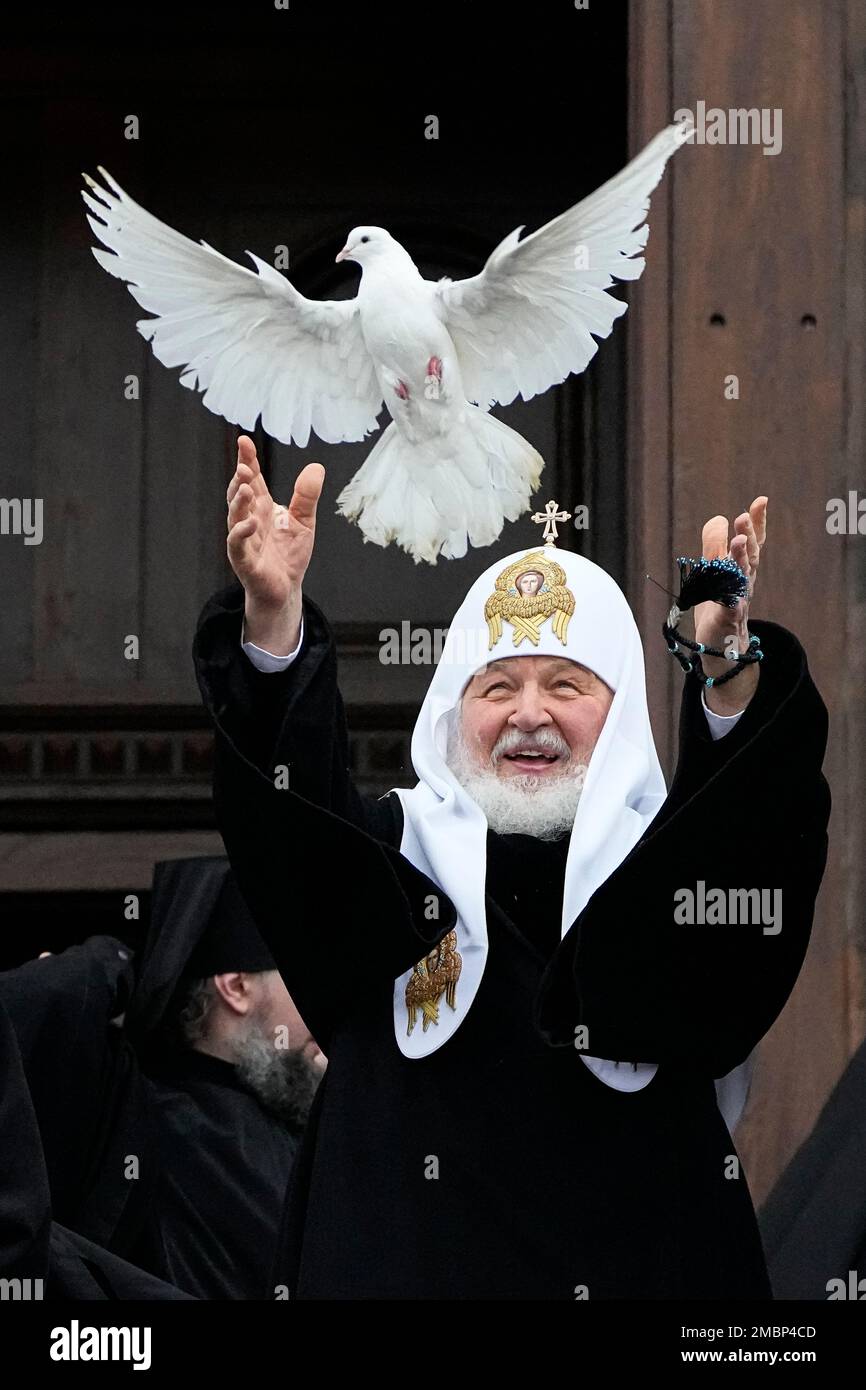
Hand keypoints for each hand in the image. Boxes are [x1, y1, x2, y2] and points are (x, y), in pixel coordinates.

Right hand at [226, 436, 324, 653]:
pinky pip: (237, 544)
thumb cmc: (290, 554)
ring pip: (234, 516)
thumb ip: (307, 496)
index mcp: (262, 507)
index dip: (247, 460)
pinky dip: (241, 532)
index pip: (252, 479)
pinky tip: (251, 523)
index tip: (244, 441)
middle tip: (244, 466)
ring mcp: (244, 539)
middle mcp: (249, 519)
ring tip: (247, 489)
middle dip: (239, 479)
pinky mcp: (244, 561)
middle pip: (239, 494)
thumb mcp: (304, 521)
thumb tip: (316, 467)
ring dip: (239, 502)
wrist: (286, 588)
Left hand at [693, 496, 767, 714]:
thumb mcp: (714, 573)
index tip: (761, 501)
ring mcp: (737, 602)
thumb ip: (714, 547)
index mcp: (741, 570)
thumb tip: (719, 518)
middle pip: (750, 557)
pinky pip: (731, 609)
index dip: (757, 523)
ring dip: (741, 560)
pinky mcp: (727, 622)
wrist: (721, 648)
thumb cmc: (718, 608)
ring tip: (739, 542)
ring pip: (741, 579)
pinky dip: (732, 600)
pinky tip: (732, 591)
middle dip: (748, 536)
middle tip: (743, 518)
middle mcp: (744, 584)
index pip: (753, 543)